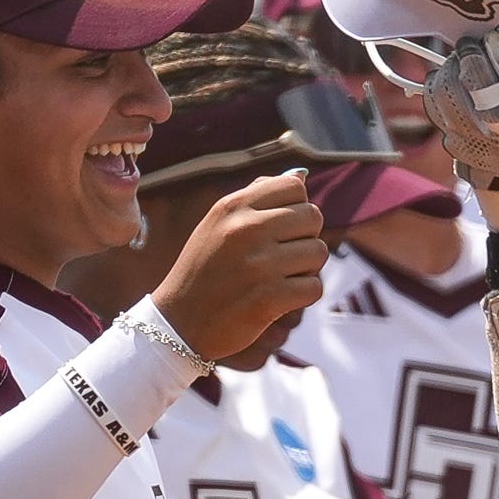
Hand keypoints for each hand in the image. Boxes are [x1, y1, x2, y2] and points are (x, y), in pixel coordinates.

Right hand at [150, 170, 328, 360]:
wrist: (179, 322)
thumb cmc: (206, 269)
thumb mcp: (219, 224)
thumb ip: (257, 197)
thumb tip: (301, 176)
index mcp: (234, 206)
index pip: (295, 187)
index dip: (296, 209)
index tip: (281, 229)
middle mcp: (246, 229)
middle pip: (313, 217)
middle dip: (305, 238)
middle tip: (283, 257)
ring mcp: (259, 264)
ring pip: (318, 252)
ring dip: (306, 269)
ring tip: (280, 277)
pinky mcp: (269, 298)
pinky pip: (314, 286)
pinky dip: (303, 295)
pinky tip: (280, 299)